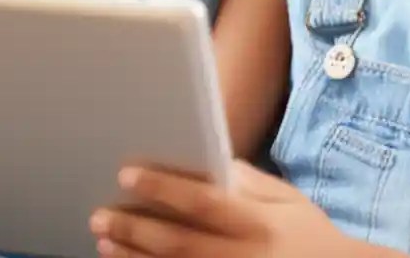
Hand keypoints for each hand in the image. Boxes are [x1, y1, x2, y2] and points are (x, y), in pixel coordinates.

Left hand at [89, 160, 355, 257]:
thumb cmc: (309, 236)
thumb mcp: (289, 202)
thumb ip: (249, 182)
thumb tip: (208, 160)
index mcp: (259, 224)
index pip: (204, 202)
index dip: (163, 188)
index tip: (126, 175)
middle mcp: (244, 257)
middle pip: (180, 243)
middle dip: (136, 229)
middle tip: (100, 216)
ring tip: (104, 243)